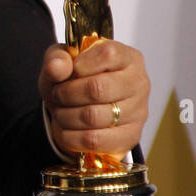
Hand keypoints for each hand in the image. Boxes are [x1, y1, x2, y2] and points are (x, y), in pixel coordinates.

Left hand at [38, 39, 148, 164]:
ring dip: (65, 115)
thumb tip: (57, 67)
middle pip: (97, 89)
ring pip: (93, 116)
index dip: (80, 64)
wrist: (79, 108)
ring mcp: (138, 112)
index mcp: (127, 58)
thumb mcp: (60, 61)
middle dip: (66, 93)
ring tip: (60, 111)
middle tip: (57, 95)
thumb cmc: (73, 78)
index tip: (69, 71)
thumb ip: (56, 58)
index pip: (108, 54)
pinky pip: (94, 140)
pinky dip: (71, 136)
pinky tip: (66, 128)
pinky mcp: (131, 136)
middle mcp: (139, 83)